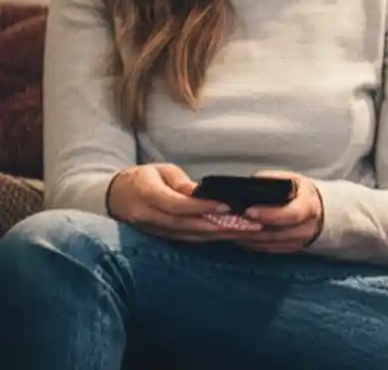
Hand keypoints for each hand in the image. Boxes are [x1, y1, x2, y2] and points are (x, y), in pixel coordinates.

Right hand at [107, 163, 262, 242]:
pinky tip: (230, 236)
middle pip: (188, 225)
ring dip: (219, 235)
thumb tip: (198, 192)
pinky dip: (210, 238)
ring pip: (191, 236)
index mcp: (147, 195)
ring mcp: (155, 230)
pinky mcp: (162, 237)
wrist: (115, 197)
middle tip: (248, 225)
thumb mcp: (159, 170)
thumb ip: (178, 181)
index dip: (203, 207)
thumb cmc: (141, 178)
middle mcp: (149, 217)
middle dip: (220, 226)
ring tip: (246, 232)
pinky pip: (188, 240)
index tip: (227, 206)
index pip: (178, 205)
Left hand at [235, 170, 324, 253]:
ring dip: (247, 238)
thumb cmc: (302, 193)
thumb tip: (252, 181)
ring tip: (228, 230)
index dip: (269, 215)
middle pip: (276, 233)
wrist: (320, 210)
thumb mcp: (294, 179)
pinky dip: (251, 244)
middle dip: (250, 229)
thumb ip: (274, 179)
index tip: (248, 211)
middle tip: (229, 222)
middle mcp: (306, 227)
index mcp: (309, 206)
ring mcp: (299, 241)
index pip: (291, 214)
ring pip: (269, 243)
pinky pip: (267, 249)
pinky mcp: (290, 249)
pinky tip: (238, 236)